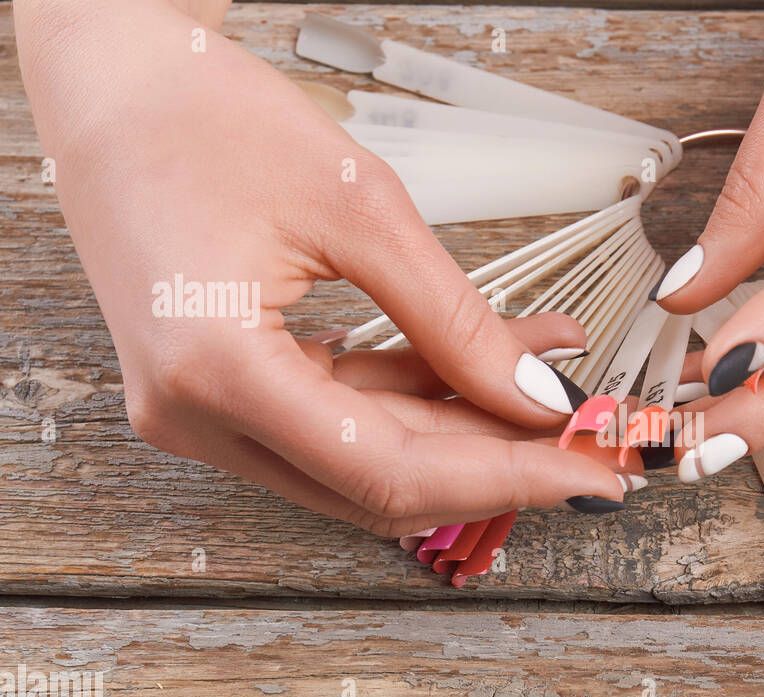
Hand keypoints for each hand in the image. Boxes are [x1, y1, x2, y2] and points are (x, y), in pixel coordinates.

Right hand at [15, 0, 625, 533]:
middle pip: (379, 480)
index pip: (387, 472)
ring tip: (551, 381)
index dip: (502, 480)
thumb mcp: (362, 212)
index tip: (587, 474)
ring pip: (366, 456)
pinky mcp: (223, 392)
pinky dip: (417, 395)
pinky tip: (489, 366)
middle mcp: (196, 416)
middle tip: (584, 439)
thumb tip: (534, 399)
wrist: (118, 89)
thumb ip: (454, 322)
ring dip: (463, 426)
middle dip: (493, 460)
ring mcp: (202, 412)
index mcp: (214, 372)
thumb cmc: (209, 120)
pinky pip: (339, 417)